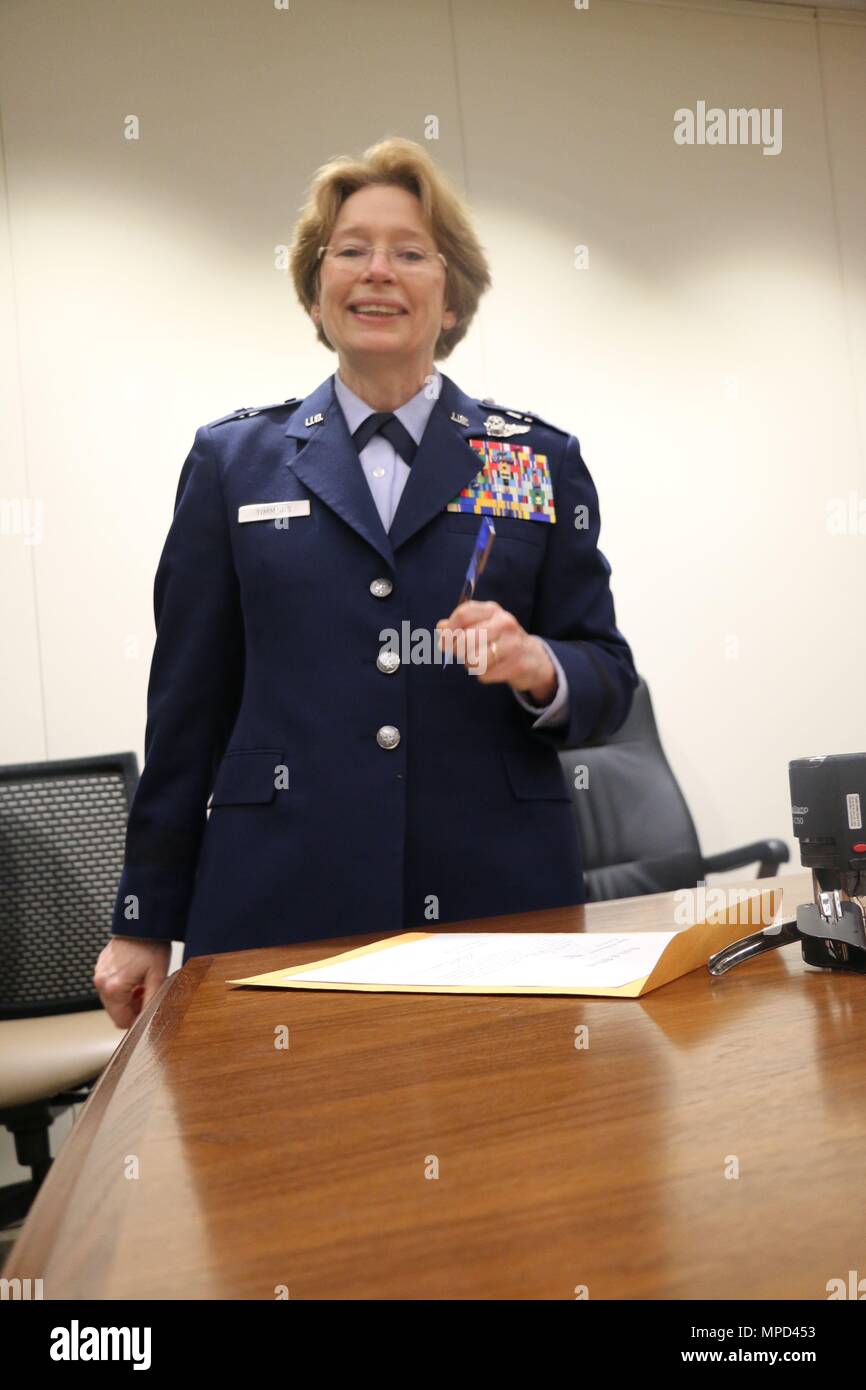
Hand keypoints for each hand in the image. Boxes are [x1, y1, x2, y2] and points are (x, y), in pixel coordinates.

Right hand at [93, 936, 170, 1029]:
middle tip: (147, 993)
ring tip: (142, 984)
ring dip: (127, 998)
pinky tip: (134, 977)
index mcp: (114, 988)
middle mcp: (101, 983)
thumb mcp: (157, 977)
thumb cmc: (151, 946)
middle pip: (115, 1011)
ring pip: (112, 1000)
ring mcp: (99, 974)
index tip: (148, 1011)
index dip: (136, 1020)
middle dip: (132, 1008)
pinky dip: (121, 987)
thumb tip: (149, 1021)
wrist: (142, 923)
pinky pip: (109, 986)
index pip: (121, 1021)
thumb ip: (151, 1002)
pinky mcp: (100, 967)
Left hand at [436, 601, 556, 702]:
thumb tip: (441, 627)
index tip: (445, 642)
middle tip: (463, 655)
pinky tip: (493, 669)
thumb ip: (460, 626)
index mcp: (492, 610)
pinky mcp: (517, 664)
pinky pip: (485, 674)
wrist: (533, 658)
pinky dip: (483, 675)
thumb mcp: (482, 626)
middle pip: (465, 639)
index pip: (463, 614)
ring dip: (471, 665)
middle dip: (458, 652)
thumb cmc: (501, 641)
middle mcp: (504, 623)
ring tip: (480, 661)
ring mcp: (513, 643)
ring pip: (473, 659)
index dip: (449, 630)